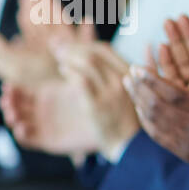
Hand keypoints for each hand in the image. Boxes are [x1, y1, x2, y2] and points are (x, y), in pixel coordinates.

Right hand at [0, 78, 100, 156]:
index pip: (20, 92)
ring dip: (11, 118)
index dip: (12, 90)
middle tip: (7, 99)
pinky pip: (28, 140)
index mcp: (44, 96)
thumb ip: (71, 70)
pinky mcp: (46, 141)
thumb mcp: (81, 83)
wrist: (109, 124)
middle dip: (8, 103)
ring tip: (14, 114)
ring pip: (18, 122)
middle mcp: (40, 111)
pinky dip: (21, 135)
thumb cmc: (96, 101)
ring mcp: (42, 126)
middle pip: (15, 107)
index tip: (8, 86)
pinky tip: (23, 128)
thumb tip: (59, 47)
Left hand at [55, 42, 138, 159]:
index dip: (84, 44)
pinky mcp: (97, 106)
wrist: (130, 145)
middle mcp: (123, 81)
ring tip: (59, 59)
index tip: (70, 44)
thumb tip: (91, 52)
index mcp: (130, 75)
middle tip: (57, 49)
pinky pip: (81, 81)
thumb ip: (112, 72)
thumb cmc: (125, 117)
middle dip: (72, 48)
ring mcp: (111, 93)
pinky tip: (63, 72)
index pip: (105, 49)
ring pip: (87, 64)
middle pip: (94, 54)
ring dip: (69, 58)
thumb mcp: (127, 91)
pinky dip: (69, 72)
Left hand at [124, 33, 188, 189]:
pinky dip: (145, 119)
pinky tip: (139, 105)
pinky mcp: (183, 153)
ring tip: (129, 84)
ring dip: (138, 101)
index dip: (153, 81)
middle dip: (140, 88)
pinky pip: (157, 135)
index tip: (139, 67)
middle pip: (158, 107)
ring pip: (154, 121)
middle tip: (130, 71)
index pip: (175, 95)